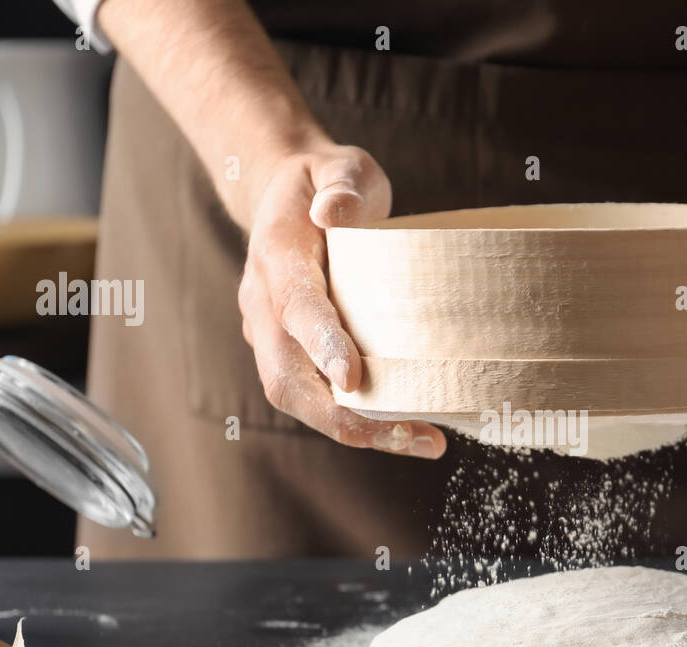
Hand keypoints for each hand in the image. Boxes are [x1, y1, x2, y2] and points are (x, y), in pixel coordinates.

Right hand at [237, 147, 446, 456]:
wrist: (287, 196)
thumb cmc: (325, 183)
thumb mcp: (340, 166)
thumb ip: (341, 185)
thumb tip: (336, 211)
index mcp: (276, 258)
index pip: (295, 308)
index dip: (321, 345)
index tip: (353, 379)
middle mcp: (262, 305)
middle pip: (287, 377)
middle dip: (343, 416)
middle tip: (411, 435)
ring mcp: (269, 335)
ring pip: (298, 398)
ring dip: (355, 428)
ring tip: (423, 441)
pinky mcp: (287, 354)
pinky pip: (314, 397)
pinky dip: (357, 419)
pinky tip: (410, 430)